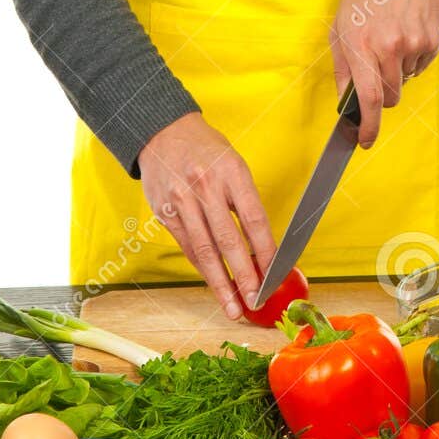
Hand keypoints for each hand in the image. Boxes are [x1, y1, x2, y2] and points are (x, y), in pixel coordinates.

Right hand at [137, 112, 277, 320]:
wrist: (163, 131)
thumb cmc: (207, 150)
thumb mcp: (234, 164)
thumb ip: (246, 203)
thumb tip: (263, 248)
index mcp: (232, 171)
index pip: (254, 220)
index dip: (266, 252)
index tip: (274, 276)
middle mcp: (206, 186)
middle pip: (228, 240)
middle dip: (244, 276)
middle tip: (255, 301)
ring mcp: (182, 200)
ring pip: (204, 250)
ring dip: (220, 283)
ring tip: (232, 307)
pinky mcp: (165, 212)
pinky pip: (187, 247)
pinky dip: (202, 269)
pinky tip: (214, 284)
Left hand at [330, 0, 438, 149]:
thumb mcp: (341, 25)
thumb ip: (343, 68)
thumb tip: (346, 103)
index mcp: (362, 43)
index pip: (369, 99)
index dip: (368, 127)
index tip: (365, 140)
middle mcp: (391, 46)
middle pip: (390, 97)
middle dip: (382, 93)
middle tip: (376, 68)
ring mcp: (416, 44)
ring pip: (406, 81)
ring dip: (397, 71)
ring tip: (391, 37)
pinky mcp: (434, 41)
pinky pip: (421, 67)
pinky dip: (412, 59)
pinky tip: (406, 33)